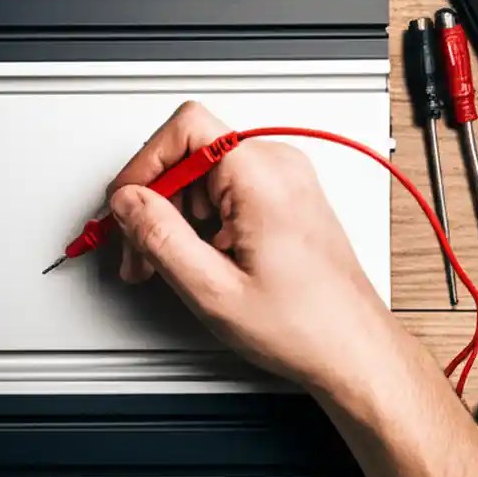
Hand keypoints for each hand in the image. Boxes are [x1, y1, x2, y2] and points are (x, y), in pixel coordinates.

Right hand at [108, 102, 430, 398]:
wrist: (352, 349)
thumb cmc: (306, 326)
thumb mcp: (212, 289)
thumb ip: (159, 237)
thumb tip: (126, 203)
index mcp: (263, 176)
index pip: (184, 128)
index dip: (143, 166)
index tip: (125, 206)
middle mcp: (278, 165)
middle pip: (188, 153)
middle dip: (154, 202)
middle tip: (137, 251)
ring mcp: (284, 179)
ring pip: (201, 175)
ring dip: (173, 217)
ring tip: (164, 264)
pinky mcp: (283, 197)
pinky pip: (223, 190)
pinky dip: (198, 222)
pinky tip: (192, 260)